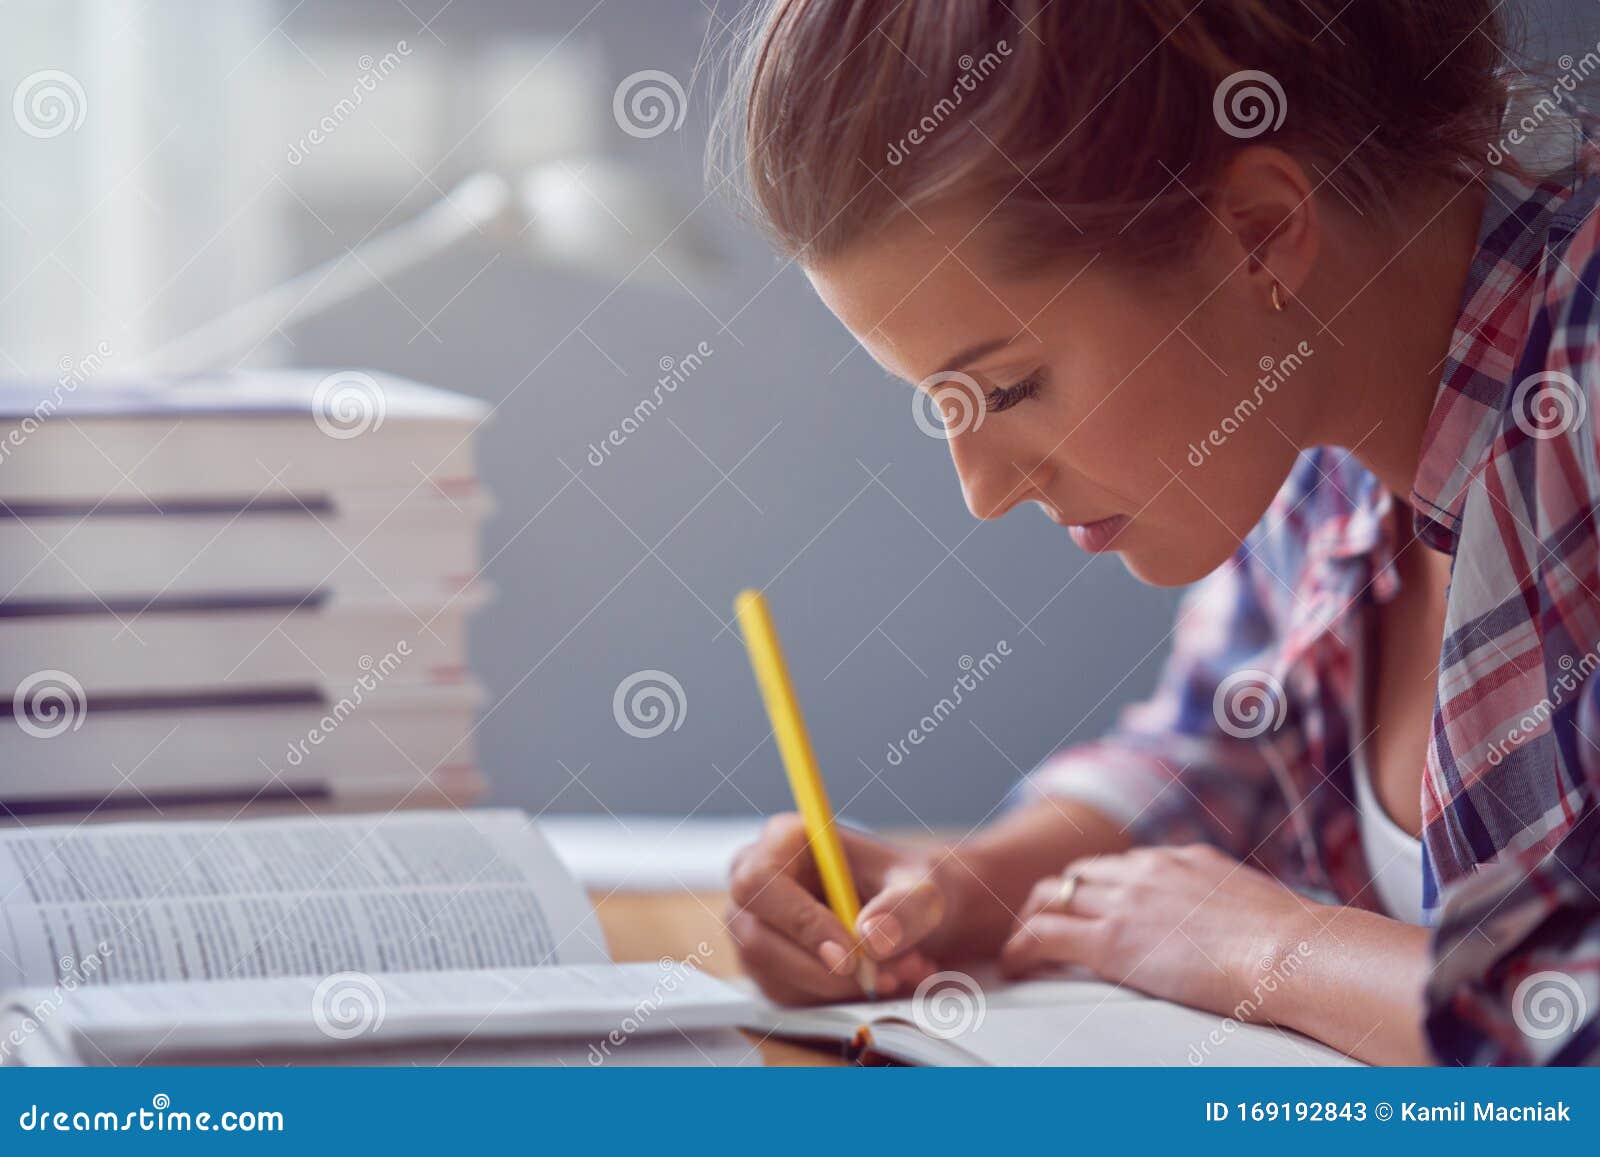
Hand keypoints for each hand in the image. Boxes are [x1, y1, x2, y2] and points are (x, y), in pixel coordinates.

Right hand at [725, 813, 982, 1004]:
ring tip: (898, 973)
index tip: (848, 957)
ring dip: (839, 989)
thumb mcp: (924, 889)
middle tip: (886, 978)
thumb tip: (871, 939)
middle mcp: (759, 883)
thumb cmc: (910, 889)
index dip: (799, 922)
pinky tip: (877, 982)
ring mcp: (756, 927)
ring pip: (774, 975)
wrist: (914, 918)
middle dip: (826, 971)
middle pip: (757, 939)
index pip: (760, 881)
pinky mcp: (768, 967)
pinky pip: (787, 998)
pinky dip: (836, 1000)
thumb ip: (904, 908)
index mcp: (785, 840)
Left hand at [999, 844, 1310, 1019]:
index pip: (1121, 864)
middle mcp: (1147, 870)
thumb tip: (1240, 926)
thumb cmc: (1296, 945)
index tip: (1090, 906)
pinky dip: (1022, 948)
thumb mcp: (1258, 906)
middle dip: (1057, 897)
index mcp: (1182, 859)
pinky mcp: (1111, 939)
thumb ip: (1229, 906)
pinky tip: (1015, 965)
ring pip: (1054, 896)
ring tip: (1021, 945)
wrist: (1293, 952)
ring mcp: (1126, 901)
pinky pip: (1045, 935)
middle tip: (1044, 924)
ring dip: (1033, 919)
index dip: (1098, 887)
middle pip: (1079, 873)